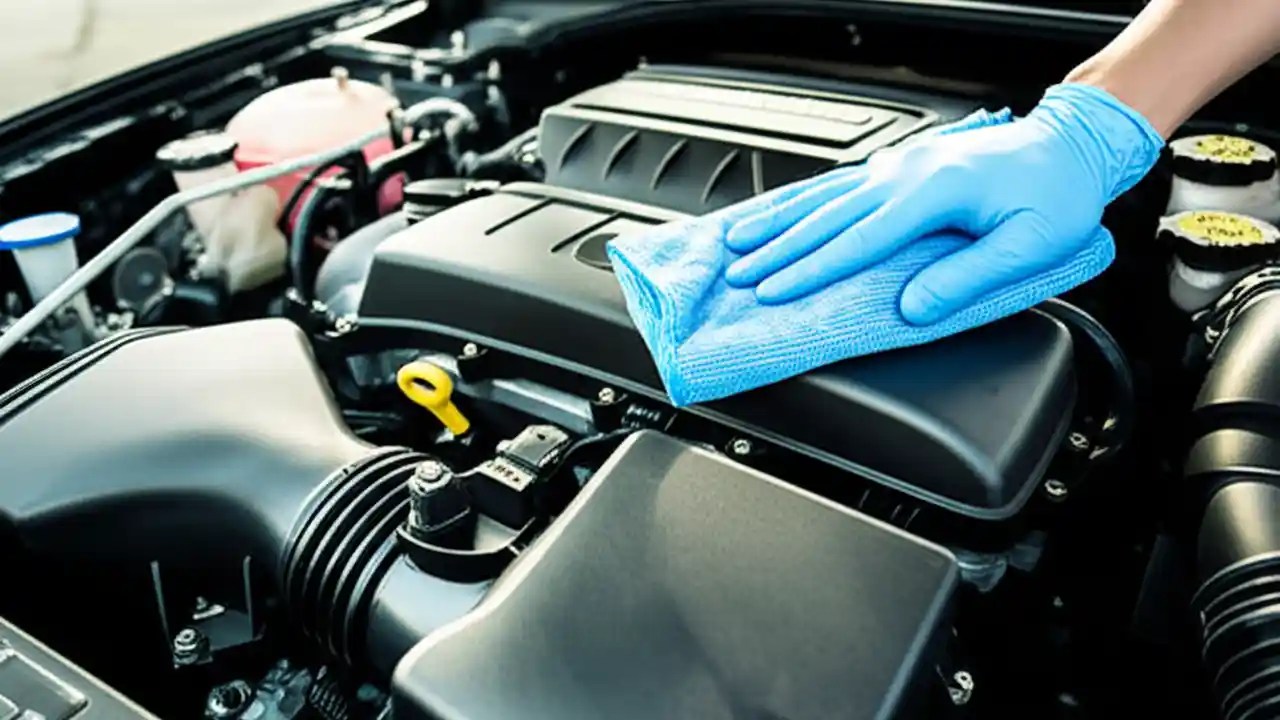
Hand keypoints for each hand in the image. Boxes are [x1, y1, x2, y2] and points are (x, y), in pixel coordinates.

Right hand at [723, 84, 1163, 323]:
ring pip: (825, 197)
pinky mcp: (900, 166)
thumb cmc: (1056, 195)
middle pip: (827, 218)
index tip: (773, 291)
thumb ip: (967, 278)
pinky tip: (780, 213)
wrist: (1070, 145)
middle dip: (778, 249)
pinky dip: (803, 201)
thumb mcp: (1029, 245)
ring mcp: (900, 165)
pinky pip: (839, 185)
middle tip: (739, 274)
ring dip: (780, 222)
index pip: (857, 241)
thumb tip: (911, 308)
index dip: (811, 270)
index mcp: (933, 193)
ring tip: (740, 243)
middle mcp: (906, 173)